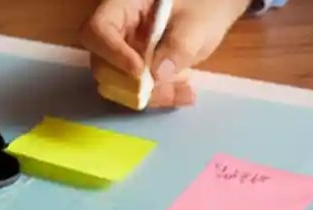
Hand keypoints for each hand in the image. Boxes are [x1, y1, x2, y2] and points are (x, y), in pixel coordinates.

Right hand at [80, 0, 249, 108]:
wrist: (214, 11)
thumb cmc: (205, 5)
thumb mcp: (197, 23)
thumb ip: (179, 46)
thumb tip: (157, 76)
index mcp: (123, 5)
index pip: (98, 29)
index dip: (112, 53)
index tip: (139, 71)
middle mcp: (116, 30)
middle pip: (101, 63)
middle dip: (130, 83)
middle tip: (165, 87)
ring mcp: (124, 51)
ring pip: (118, 84)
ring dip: (149, 96)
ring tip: (184, 92)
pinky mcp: (136, 70)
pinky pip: (137, 91)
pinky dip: (159, 97)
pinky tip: (185, 94)